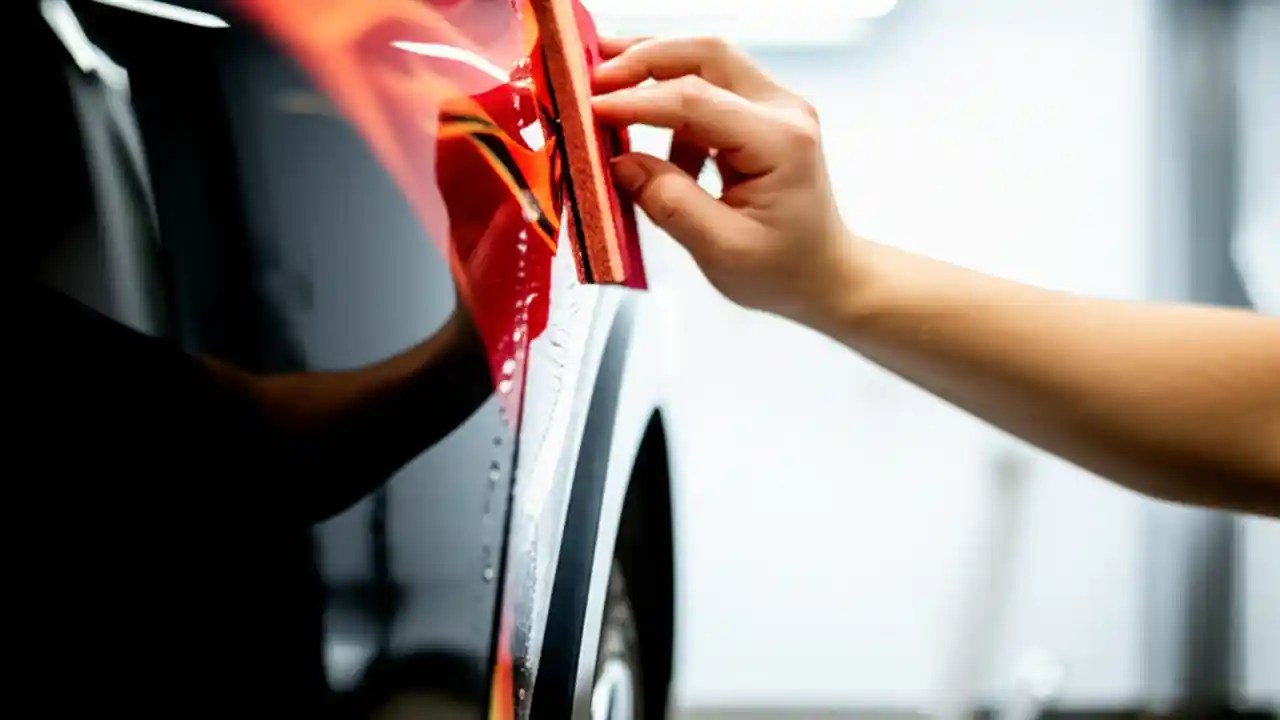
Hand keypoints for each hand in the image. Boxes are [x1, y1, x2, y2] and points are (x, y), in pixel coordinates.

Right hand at [592, 36, 864, 324]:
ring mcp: (774, 107)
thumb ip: (671, 203)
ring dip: (653, 68)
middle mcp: (782, 110)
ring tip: (604, 85)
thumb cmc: (782, 270)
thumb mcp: (721, 250)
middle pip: (706, 54)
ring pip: (706, 61)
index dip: (637, 100)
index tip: (589, 108)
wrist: (823, 274)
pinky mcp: (760, 115)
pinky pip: (708, 88)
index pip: (697, 100)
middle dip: (644, 57)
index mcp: (779, 142)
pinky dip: (668, 101)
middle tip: (590, 73)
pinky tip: (644, 131)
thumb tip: (619, 163)